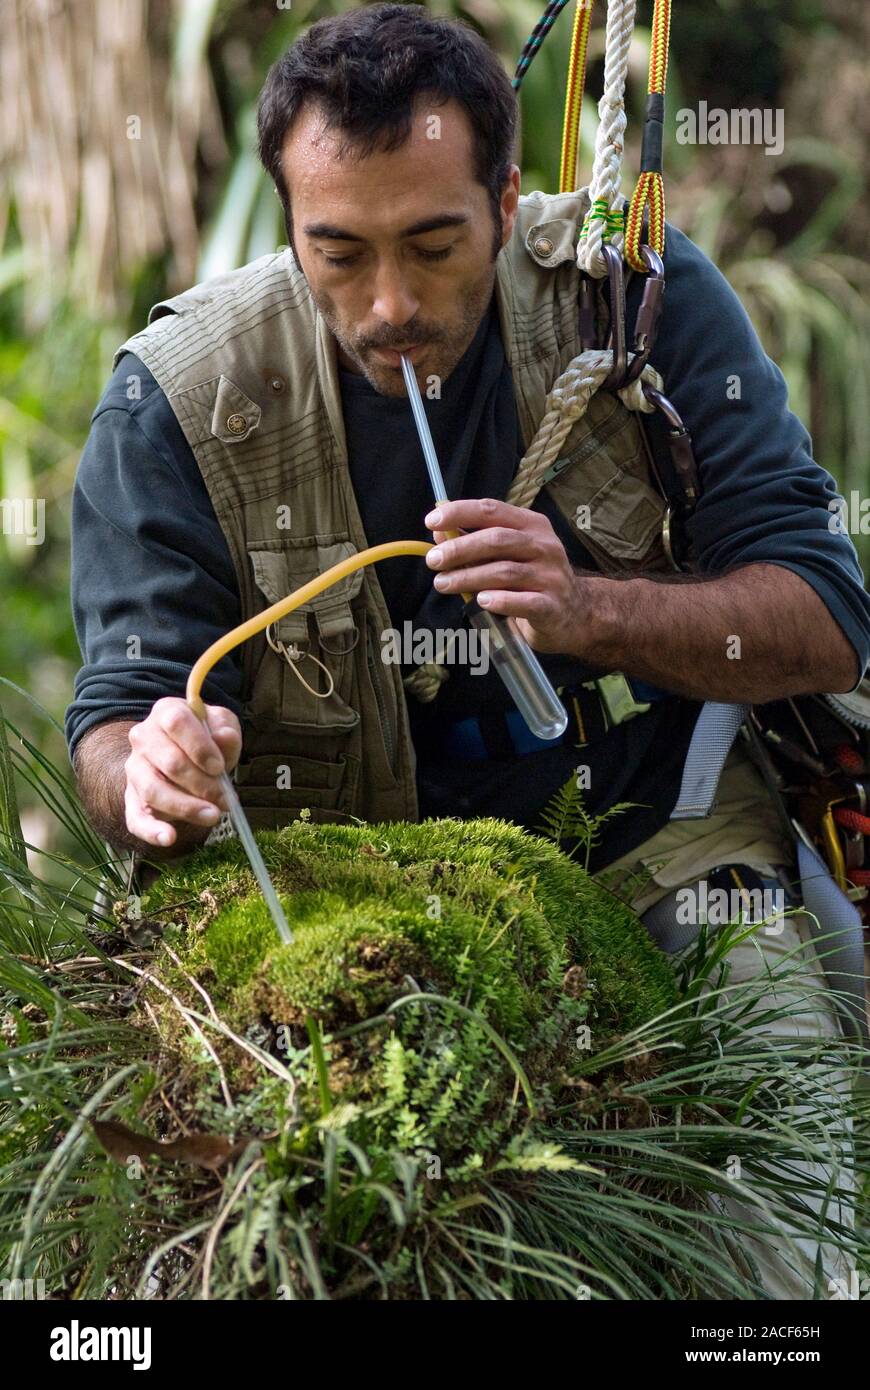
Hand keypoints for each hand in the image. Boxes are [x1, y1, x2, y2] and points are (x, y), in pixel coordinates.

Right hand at [124, 698, 241, 847]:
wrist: (183, 755)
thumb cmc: (205, 738)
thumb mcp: (221, 726)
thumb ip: (226, 730)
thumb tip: (224, 737)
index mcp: (166, 712)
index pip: (176, 723)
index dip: (199, 746)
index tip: (219, 767)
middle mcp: (144, 737)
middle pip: (170, 762)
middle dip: (202, 784)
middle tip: (225, 799)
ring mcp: (135, 769)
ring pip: (154, 790)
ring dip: (186, 807)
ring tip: (212, 816)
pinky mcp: (132, 798)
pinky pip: (136, 818)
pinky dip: (151, 831)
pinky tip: (169, 838)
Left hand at [424, 498, 588, 654]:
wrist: (575, 613)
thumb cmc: (532, 578)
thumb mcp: (507, 554)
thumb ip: (475, 542)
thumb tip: (438, 533)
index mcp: (532, 525)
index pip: (492, 510)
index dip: (460, 512)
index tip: (432, 521)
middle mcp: (544, 546)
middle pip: (497, 540)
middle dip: (460, 549)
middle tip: (433, 560)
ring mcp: (550, 576)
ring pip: (504, 572)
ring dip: (468, 578)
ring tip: (443, 584)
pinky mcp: (552, 606)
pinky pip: (523, 602)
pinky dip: (499, 601)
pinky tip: (481, 601)